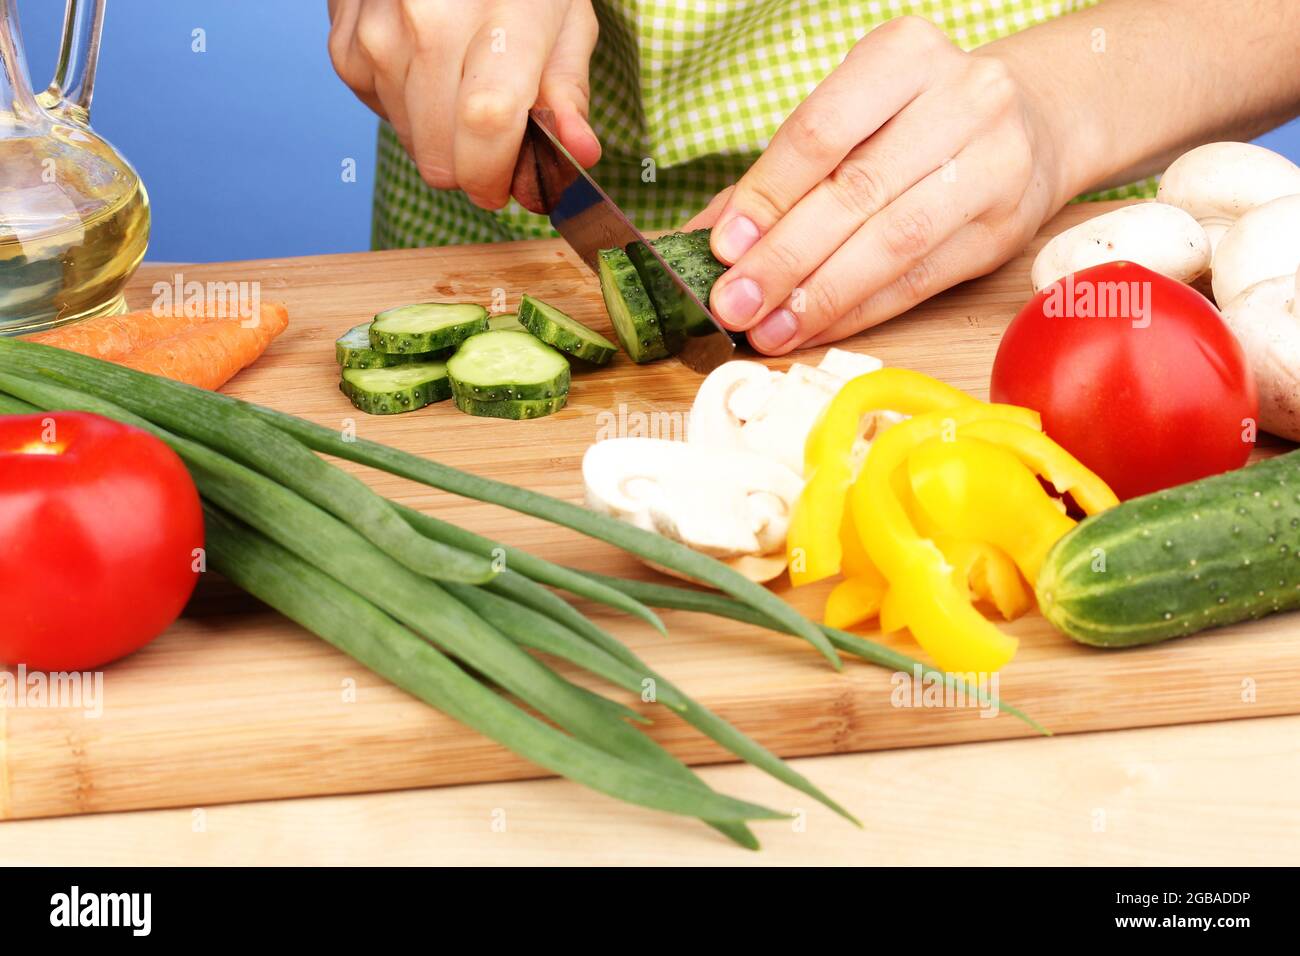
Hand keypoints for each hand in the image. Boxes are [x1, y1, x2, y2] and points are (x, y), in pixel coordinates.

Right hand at [328, 0, 599, 208]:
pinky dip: (406, 109)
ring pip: (412, 144)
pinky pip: (381, 115)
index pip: (487, 124)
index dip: (495, 174)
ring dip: (441, 138)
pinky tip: (425, 69)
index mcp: (501, 17)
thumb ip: (569, 92)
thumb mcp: (564, 22)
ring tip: (460, 86)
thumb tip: (581, 152)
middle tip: (493, 141)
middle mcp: (431, 23)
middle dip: (472, 169)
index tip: (507, 186)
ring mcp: (380, 33)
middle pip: (442, 153)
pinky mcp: (347, 44)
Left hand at [687, 16, 1069, 353]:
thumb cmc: (913, 121)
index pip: (821, 131)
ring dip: (820, 295)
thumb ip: (775, 176)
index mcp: (905, 54)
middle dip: (783, 257)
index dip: (768, 194)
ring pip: (892, 242)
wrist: (1032, 122)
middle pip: (855, 191)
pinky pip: (918, 280)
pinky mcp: (1003, 229)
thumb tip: (694, 239)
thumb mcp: (849, 119)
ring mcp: (995, 164)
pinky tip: (813, 328)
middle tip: (732, 303)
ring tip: (767, 327)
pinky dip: (858, 311)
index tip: (723, 246)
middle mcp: (962, 98)